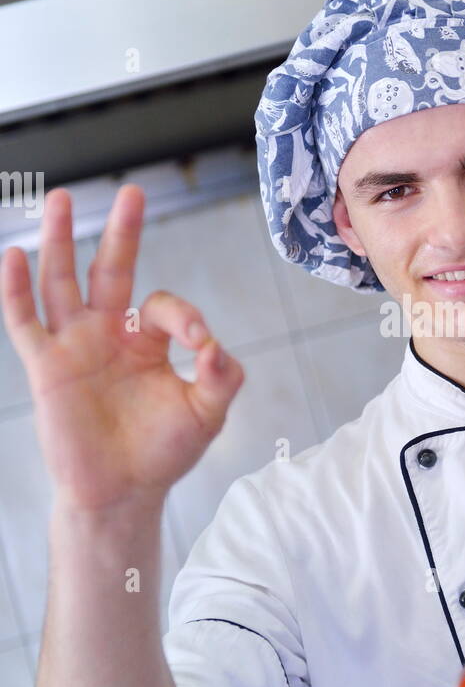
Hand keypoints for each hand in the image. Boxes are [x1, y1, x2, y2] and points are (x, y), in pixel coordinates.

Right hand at [0, 184, 244, 511]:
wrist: (121, 494)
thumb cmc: (162, 453)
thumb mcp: (207, 413)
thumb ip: (222, 377)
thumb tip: (218, 346)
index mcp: (146, 341)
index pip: (163, 304)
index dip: (184, 316)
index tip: (201, 344)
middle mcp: (108, 334)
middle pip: (111, 269)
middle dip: (122, 232)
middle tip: (133, 191)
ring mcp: (74, 346)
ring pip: (62, 281)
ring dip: (59, 240)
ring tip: (62, 197)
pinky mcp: (46, 366)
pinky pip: (25, 321)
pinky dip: (16, 289)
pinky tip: (13, 254)